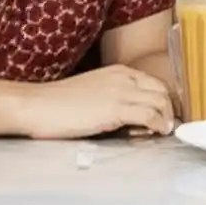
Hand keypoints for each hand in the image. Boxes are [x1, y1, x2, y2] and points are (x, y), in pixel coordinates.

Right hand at [16, 65, 175, 139]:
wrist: (36, 105)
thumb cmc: (58, 103)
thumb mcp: (94, 92)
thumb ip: (116, 97)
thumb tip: (133, 115)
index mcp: (120, 71)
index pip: (155, 83)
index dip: (164, 100)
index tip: (164, 115)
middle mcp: (124, 77)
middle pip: (162, 91)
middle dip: (169, 109)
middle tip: (167, 125)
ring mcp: (121, 91)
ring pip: (160, 102)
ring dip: (166, 118)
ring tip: (163, 131)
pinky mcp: (116, 108)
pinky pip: (149, 115)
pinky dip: (158, 125)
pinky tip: (156, 132)